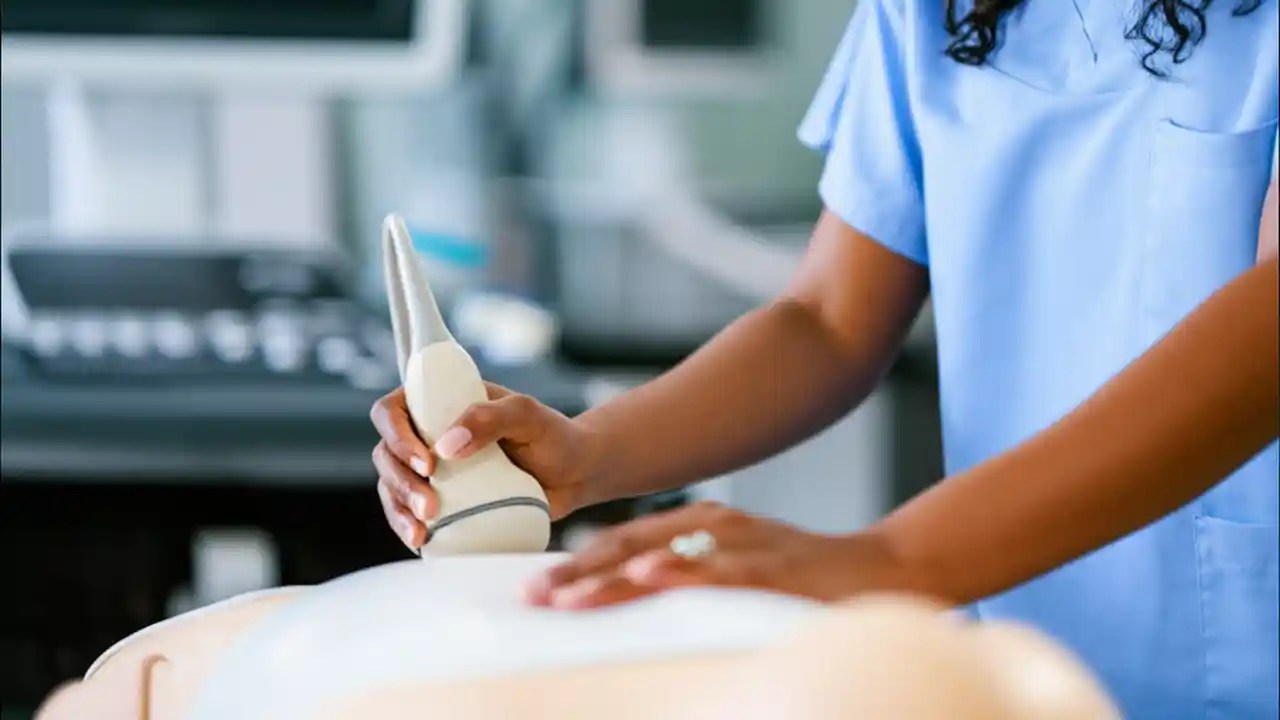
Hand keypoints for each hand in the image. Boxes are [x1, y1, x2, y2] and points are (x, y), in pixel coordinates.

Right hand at [370, 382, 598, 550]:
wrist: (576, 474)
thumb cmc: (554, 436)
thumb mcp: (527, 416)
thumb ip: (490, 418)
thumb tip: (447, 445)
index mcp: (441, 403)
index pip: (393, 411)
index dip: (398, 436)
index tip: (427, 463)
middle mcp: (429, 435)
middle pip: (386, 454)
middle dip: (400, 482)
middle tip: (429, 504)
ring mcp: (433, 472)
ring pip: (392, 487)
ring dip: (399, 510)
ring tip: (422, 530)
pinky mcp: (443, 502)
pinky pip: (410, 515)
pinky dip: (408, 528)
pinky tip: (421, 541)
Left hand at [522, 501, 905, 608]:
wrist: (880, 568)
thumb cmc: (803, 576)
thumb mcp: (738, 565)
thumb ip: (691, 571)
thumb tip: (638, 589)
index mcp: (702, 523)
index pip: (627, 542)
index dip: (579, 563)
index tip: (535, 588)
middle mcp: (714, 525)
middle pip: (631, 548)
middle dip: (576, 573)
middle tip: (530, 597)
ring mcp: (742, 545)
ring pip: (662, 560)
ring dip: (610, 579)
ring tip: (565, 598)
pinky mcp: (771, 568)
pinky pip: (719, 571)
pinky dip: (681, 572)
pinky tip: (648, 578)